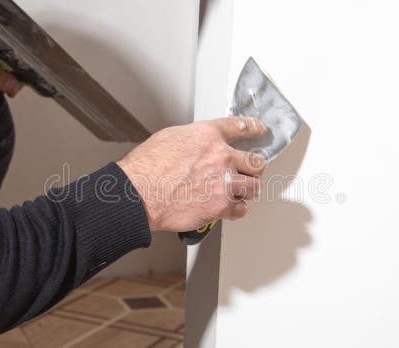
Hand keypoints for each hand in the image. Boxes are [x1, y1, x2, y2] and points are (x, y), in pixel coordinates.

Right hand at [117, 117, 267, 231]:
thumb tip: (198, 146)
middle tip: (249, 173)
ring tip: (239, 192)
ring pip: (253, 187)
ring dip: (247, 190)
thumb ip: (193, 140)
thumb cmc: (147, 168)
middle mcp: (220, 157)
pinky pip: (241, 209)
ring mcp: (223, 182)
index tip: (259, 129)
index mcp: (208, 136)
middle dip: (254, 168)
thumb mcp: (169, 138)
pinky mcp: (220, 206)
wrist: (139, 194)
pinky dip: (237, 209)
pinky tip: (230, 207)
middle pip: (256, 162)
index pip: (239, 127)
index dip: (253, 128)